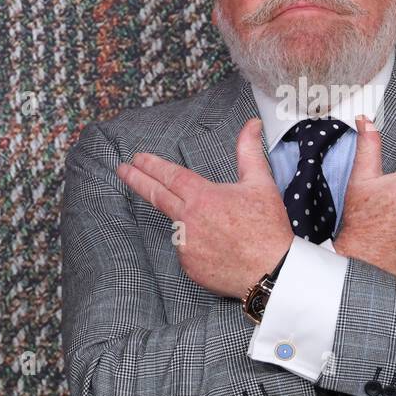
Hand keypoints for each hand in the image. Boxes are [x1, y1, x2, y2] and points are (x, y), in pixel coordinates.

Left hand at [113, 118, 293, 299]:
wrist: (273, 271)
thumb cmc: (268, 227)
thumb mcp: (260, 183)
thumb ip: (249, 151)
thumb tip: (251, 124)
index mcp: (203, 197)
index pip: (170, 175)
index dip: (151, 165)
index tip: (136, 158)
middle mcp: (188, 220)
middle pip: (156, 195)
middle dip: (137, 180)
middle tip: (122, 170)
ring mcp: (186, 245)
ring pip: (179, 226)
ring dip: (189, 222)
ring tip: (220, 228)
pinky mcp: (189, 267)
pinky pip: (188, 251)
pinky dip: (198, 246)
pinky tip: (220, 248)